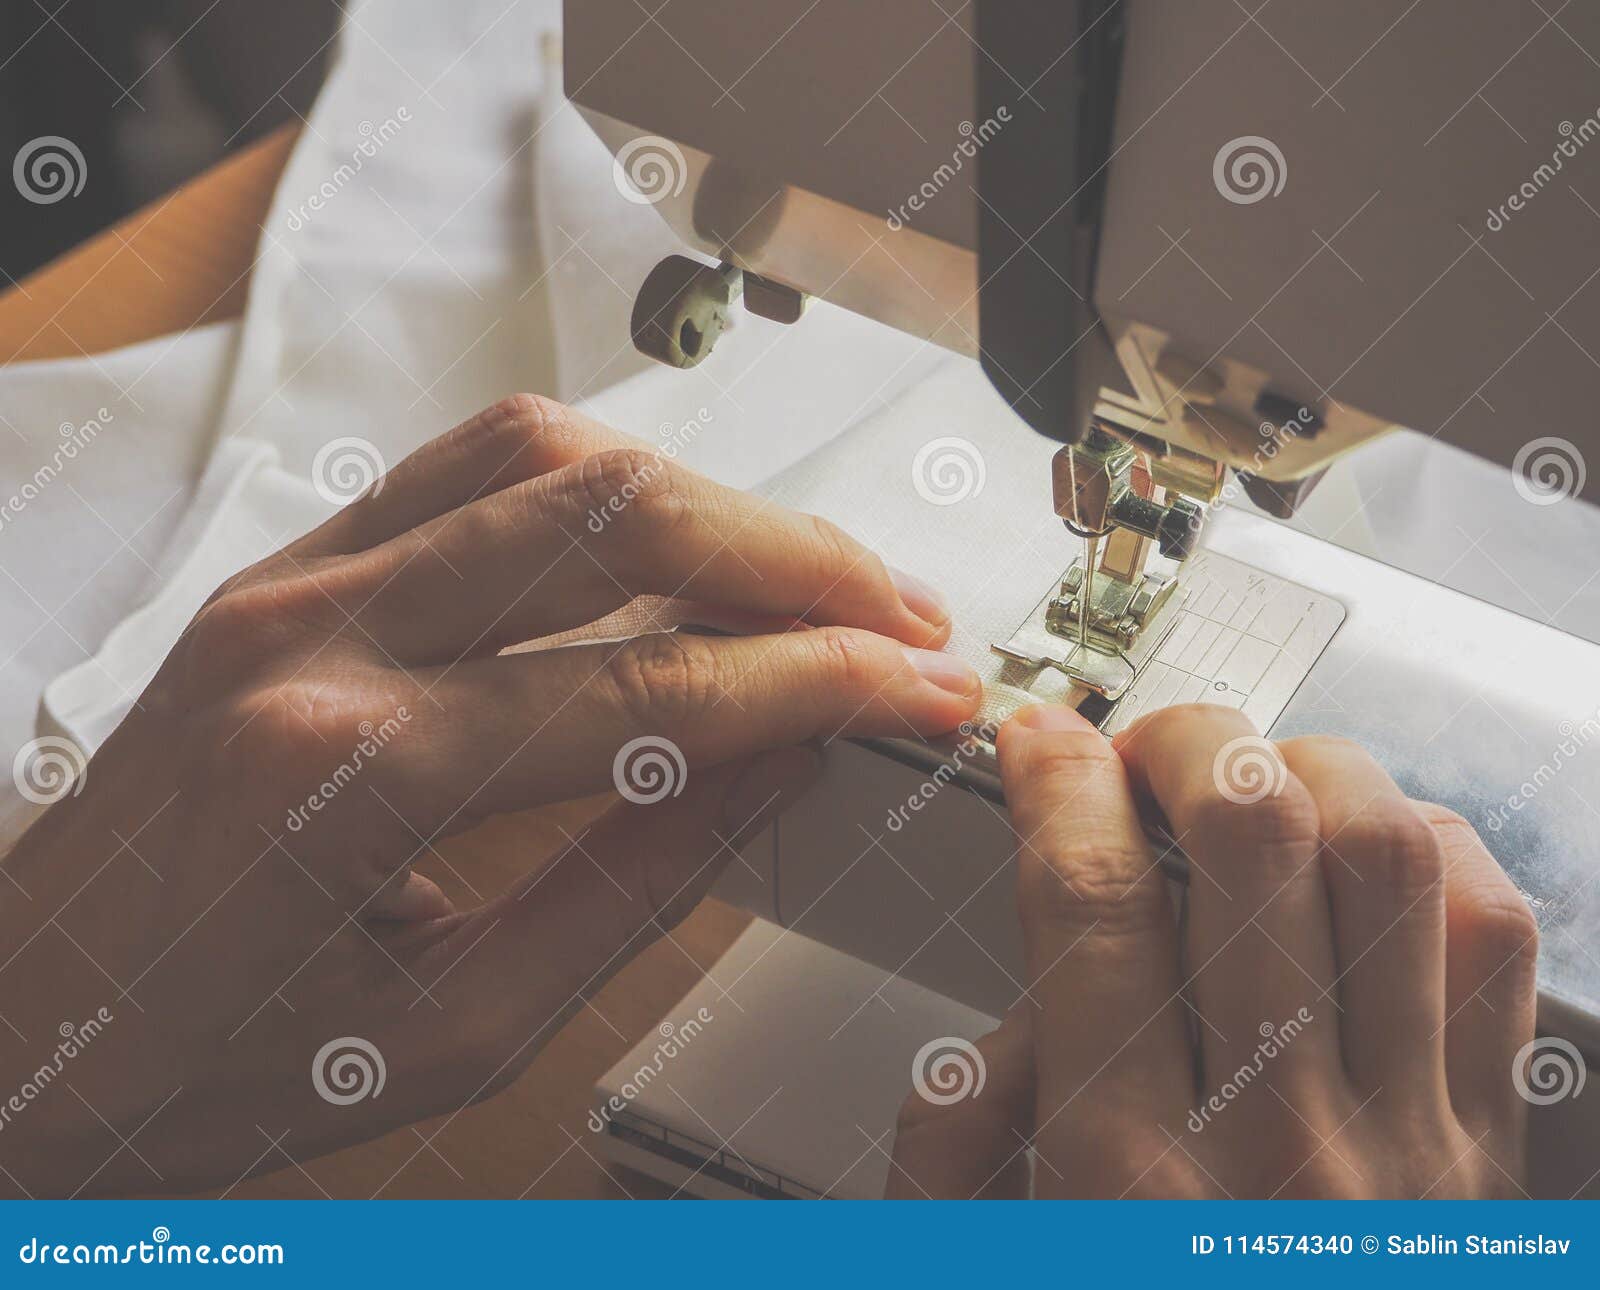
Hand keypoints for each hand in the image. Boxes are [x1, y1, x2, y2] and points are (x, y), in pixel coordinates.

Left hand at [0, 394, 980, 1195]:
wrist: (26, 1023)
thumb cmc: (209, 1061)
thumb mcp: (455, 1032)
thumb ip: (634, 891)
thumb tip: (777, 772)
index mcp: (343, 779)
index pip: (649, 694)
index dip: (817, 685)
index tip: (918, 690)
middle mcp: (311, 639)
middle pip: (611, 523)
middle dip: (794, 563)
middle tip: (900, 619)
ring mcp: (291, 579)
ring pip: (547, 454)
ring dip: (710, 501)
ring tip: (811, 577)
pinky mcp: (293, 563)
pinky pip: (472, 465)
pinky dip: (605, 480)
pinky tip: (677, 534)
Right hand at [887, 703, 1537, 1198]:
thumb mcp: (996, 1261)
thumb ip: (959, 1152)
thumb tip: (993, 1021)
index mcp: (1132, 1183)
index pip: (1094, 907)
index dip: (1060, 787)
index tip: (1042, 740)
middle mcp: (1283, 1147)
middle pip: (1255, 848)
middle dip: (1189, 745)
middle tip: (1147, 745)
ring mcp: (1409, 1147)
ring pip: (1388, 865)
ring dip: (1313, 776)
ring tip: (1257, 779)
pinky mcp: (1491, 1159)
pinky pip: (1495, 947)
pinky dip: (1436, 858)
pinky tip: (1374, 856)